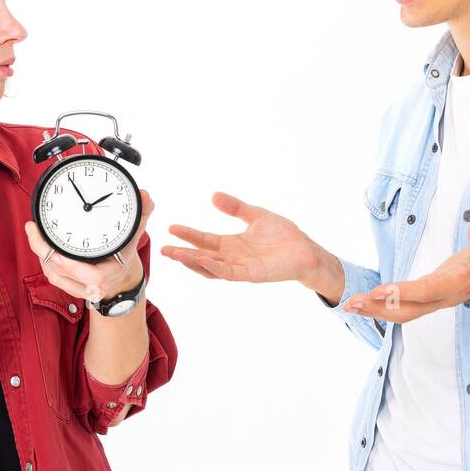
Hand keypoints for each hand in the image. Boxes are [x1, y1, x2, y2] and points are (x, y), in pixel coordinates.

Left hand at [24, 189, 154, 303]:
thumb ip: (141, 213)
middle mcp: (93, 285)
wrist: (123, 278)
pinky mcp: (70, 286)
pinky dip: (44, 261)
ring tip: (33, 232)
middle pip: (62, 272)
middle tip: (33, 228)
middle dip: (43, 250)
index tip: (55, 244)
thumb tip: (145, 195)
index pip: (90, 275)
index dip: (69, 263)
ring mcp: (80, 288)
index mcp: (109, 274)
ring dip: (41, 254)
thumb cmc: (125, 255)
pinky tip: (39, 245)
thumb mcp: (134, 234)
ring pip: (54, 274)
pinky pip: (53, 276)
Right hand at [160, 191, 329, 286]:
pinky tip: (203, 259)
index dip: (188, 235)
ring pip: (210, 267)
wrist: (306, 250)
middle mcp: (233, 258)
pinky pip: (230, 272)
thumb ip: (235, 207)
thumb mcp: (256, 215)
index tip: (171, 228)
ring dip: (193, 262)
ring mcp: (241, 268)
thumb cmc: (284, 236)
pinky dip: (215, 267)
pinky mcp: (252, 274)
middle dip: (182, 253)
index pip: (205, 240)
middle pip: (202, 257)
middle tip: (163, 249)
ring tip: (176, 254)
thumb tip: (214, 195)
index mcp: (232, 245)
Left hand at [344, 218, 469, 322]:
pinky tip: (365, 303)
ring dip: (378, 311)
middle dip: (381, 308)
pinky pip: (407, 306)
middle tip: (352, 303)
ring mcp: (440, 298)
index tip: (380, 291)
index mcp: (463, 280)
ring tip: (350, 305)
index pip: (430, 289)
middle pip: (412, 309)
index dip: (405, 293)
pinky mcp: (433, 295)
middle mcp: (448, 294)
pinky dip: (384, 306)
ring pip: (407, 312)